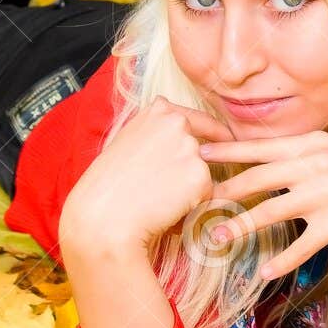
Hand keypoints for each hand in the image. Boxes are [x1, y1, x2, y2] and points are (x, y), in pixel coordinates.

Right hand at [57, 95, 234, 261]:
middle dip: (191, 169)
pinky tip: (165, 211)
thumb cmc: (106, 185)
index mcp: (159, 111)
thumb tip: (180, 131)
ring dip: (188, 190)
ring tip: (155, 200)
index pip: (197, 119)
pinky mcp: (200, 177)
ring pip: (201, 174)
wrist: (103, 217)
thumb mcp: (126, 142)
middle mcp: (178, 124)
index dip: (210, 133)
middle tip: (159, 188)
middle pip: (200, 149)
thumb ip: (154, 133)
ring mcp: (190, 149)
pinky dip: (192, 208)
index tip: (224, 139)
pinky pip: (206, 196)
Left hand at [195, 131, 327, 281]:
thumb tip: (273, 157)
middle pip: (258, 177)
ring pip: (273, 211)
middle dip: (223, 189)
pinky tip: (265, 271)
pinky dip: (283, 260)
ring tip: (217, 237)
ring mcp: (327, 194)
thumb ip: (307, 152)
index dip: (228, 150)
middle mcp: (316, 165)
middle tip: (193, 197)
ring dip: (241, 226)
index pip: (262, 146)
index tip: (199, 151)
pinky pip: (303, 245)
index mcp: (314, 144)